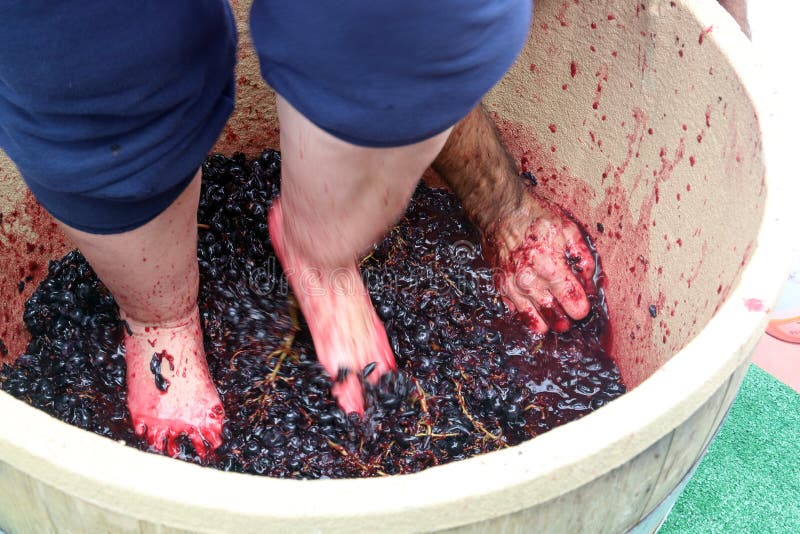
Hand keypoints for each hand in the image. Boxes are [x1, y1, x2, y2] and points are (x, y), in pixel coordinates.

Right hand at [484, 188, 594, 333]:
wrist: (501, 212)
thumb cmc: (536, 218)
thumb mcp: (569, 230)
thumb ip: (583, 257)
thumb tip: (589, 280)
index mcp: (551, 267)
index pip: (573, 302)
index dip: (581, 309)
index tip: (584, 307)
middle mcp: (531, 281)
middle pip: (555, 317)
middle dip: (566, 320)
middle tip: (571, 316)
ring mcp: (513, 286)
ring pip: (534, 320)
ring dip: (548, 323)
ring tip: (555, 320)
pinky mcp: (502, 287)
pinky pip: (516, 311)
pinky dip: (528, 314)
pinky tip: (536, 310)